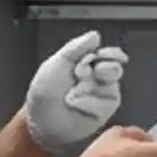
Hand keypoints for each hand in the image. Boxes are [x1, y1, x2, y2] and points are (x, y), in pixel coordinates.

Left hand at [23, 30, 128, 151]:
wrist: (42, 121)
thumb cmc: (44, 93)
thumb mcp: (56, 64)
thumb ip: (75, 48)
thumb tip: (95, 35)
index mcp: (84, 62)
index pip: (104, 53)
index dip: (109, 53)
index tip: (108, 55)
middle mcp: (96, 76)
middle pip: (114, 66)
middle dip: (105, 68)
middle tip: (93, 72)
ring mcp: (102, 93)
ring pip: (111, 83)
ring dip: (92, 86)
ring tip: (76, 91)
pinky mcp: (105, 109)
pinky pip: (107, 101)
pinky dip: (91, 102)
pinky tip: (77, 104)